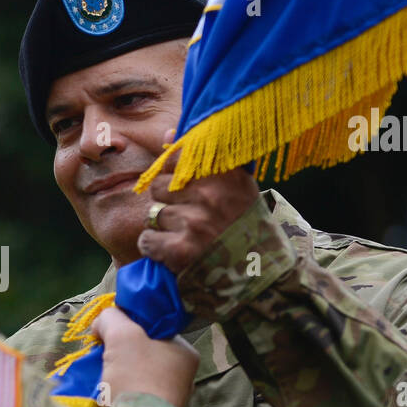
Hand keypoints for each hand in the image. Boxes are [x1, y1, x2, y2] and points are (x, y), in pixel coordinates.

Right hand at [93, 307, 198, 406]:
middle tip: (103, 354)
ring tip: (103, 376)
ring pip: (138, 373)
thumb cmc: (136, 376)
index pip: (153, 328)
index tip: (109, 333)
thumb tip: (102, 322)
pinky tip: (109, 393)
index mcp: (185, 351)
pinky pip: (136, 393)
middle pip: (144, 351)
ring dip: (119, 372)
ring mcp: (172, 397)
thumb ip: (111, 318)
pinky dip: (121, 391)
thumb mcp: (122, 336)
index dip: (128, 325)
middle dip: (121, 351)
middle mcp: (185, 374)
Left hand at [137, 127, 259, 271]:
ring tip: (185, 236)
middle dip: (167, 202)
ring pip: (152, 215)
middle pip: (157, 187)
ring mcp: (194, 222)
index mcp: (223, 174)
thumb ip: (201, 158)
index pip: (173, 158)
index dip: (172, 174)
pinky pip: (147, 239)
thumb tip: (168, 133)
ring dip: (163, 227)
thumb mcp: (233, 185)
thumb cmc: (244, 225)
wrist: (259, 273)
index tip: (183, 188)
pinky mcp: (181, 250)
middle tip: (188, 217)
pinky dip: (155, 248)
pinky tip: (173, 250)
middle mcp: (209, 194)